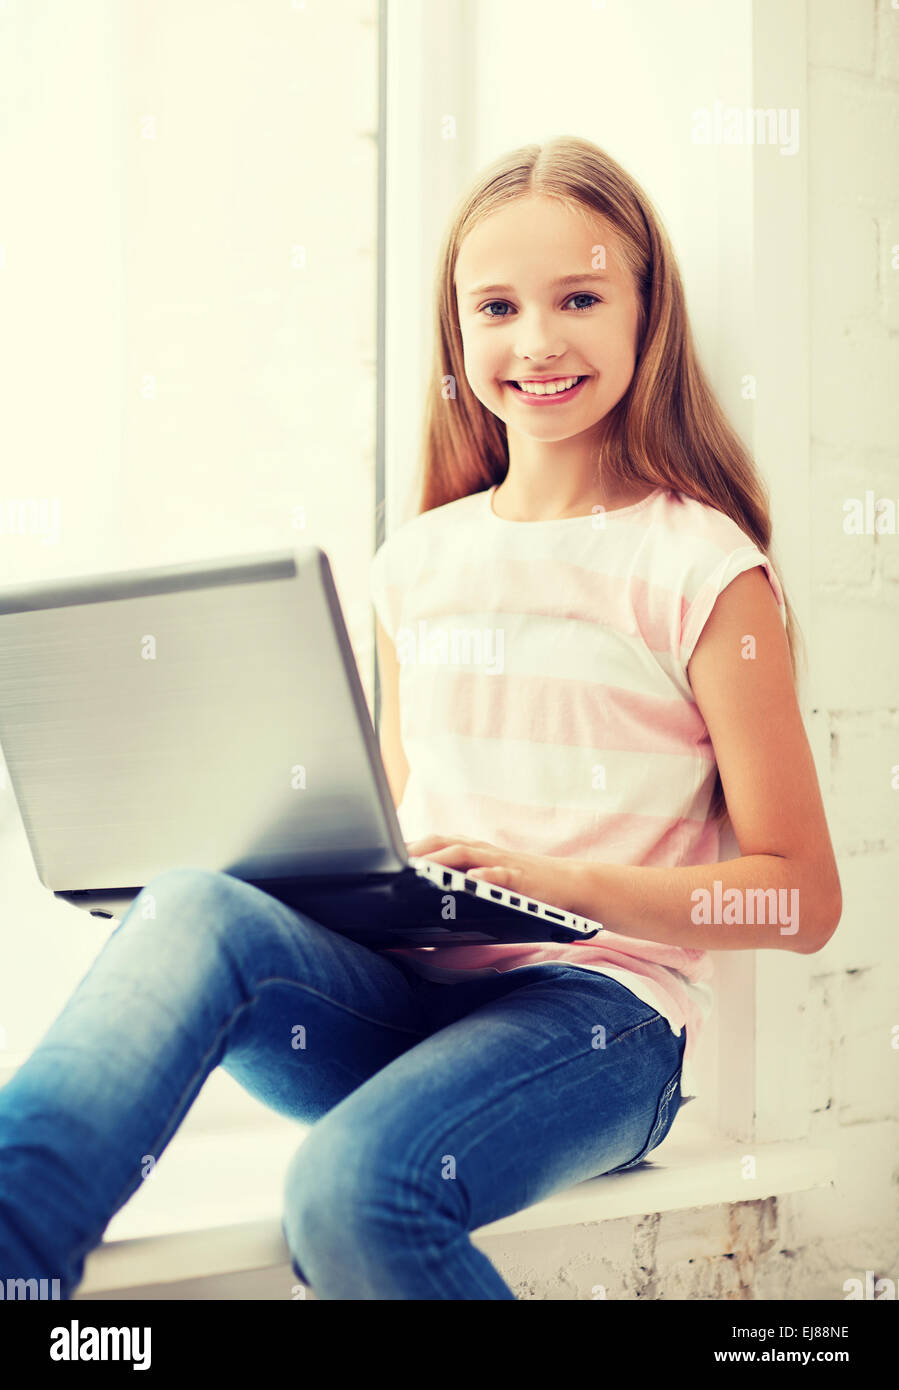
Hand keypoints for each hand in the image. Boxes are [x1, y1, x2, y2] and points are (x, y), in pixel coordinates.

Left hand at [405, 834, 581, 914]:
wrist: (569, 883)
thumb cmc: (523, 884)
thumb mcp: (489, 877)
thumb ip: (462, 878)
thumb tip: (428, 892)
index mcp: (474, 851)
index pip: (436, 842)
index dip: (410, 845)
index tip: (384, 854)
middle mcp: (484, 852)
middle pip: (444, 842)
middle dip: (417, 850)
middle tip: (392, 862)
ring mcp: (502, 863)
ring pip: (466, 854)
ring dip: (441, 860)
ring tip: (419, 868)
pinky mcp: (521, 878)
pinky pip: (501, 875)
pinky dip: (485, 876)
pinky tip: (472, 880)